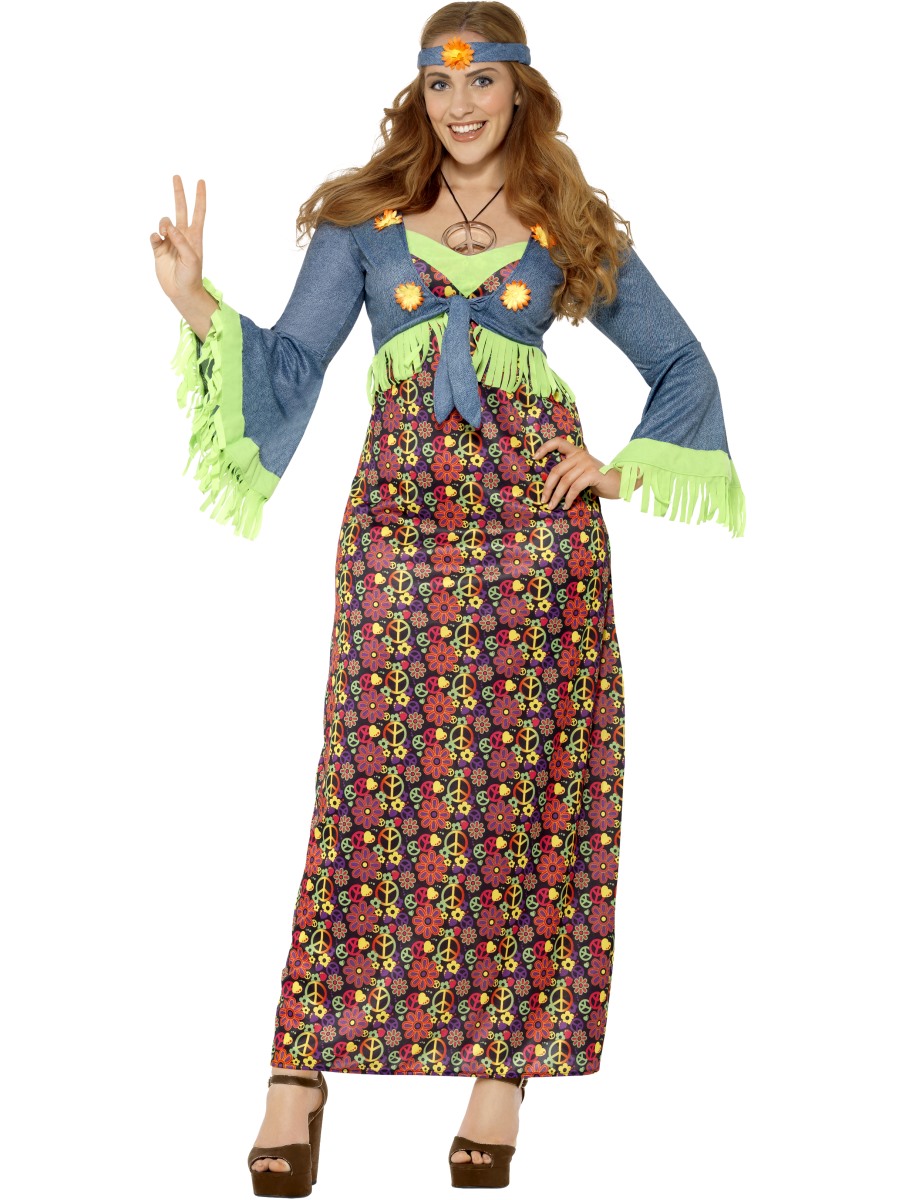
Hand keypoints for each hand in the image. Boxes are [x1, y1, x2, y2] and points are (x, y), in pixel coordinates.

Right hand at [149, 174, 205, 302]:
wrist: (181, 291)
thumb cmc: (191, 276)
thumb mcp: (191, 259)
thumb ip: (181, 241)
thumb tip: (170, 226)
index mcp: (194, 236)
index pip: (198, 212)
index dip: (200, 197)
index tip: (201, 181)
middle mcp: (182, 236)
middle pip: (180, 209)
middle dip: (179, 193)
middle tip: (176, 176)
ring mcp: (170, 241)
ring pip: (164, 222)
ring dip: (163, 224)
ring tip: (165, 234)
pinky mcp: (158, 249)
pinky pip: (154, 236)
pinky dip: (154, 236)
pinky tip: (157, 240)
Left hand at [534, 437, 638, 508]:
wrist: (620, 482)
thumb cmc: (599, 480)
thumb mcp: (582, 471)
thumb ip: (570, 471)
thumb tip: (550, 485)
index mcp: (576, 452)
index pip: (558, 442)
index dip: (544, 448)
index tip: (534, 458)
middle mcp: (580, 455)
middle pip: (557, 470)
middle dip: (548, 487)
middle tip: (543, 499)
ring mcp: (586, 464)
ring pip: (565, 481)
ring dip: (556, 496)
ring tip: (552, 506)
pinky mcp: (592, 474)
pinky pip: (575, 488)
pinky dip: (568, 498)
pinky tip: (566, 505)